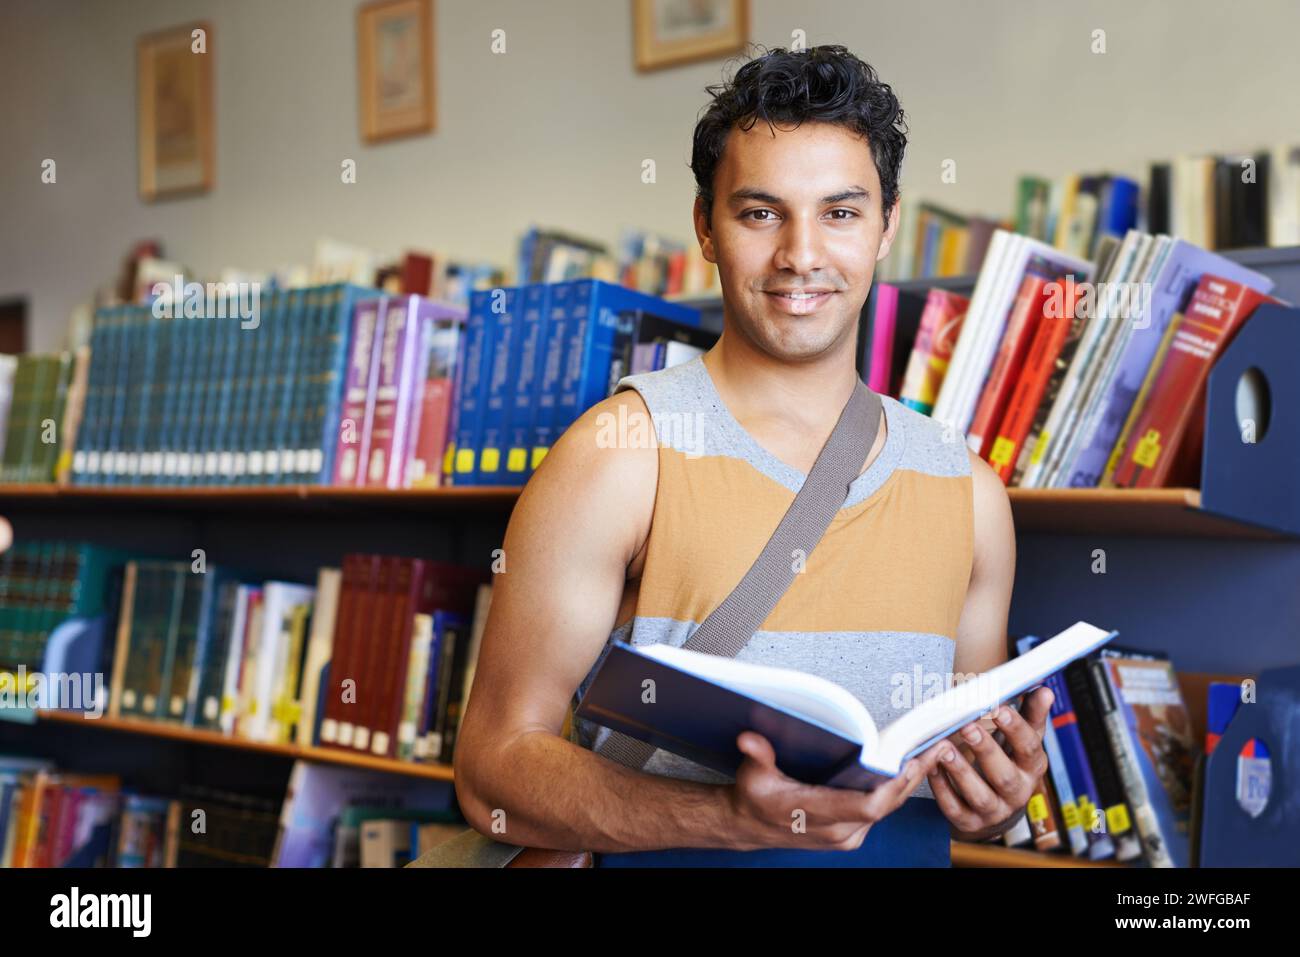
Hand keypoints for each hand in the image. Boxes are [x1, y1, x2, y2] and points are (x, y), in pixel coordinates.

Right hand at [726, 730, 945, 851]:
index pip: (866, 807)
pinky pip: (882, 812)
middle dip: (913, 777)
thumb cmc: (754, 798)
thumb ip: (756, 755)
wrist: (750, 825)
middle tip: (935, 747)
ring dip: (909, 783)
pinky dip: (897, 791)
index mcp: (815, 815)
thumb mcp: (752, 775)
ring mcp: (846, 835)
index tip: (909, 764)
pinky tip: (908, 768)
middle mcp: (837, 831)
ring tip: (930, 752)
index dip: (891, 788)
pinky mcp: (851, 834)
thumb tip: (749, 739)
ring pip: (888, 810)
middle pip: (887, 806)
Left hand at [928, 687, 1053, 840]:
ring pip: (979, 796)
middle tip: (967, 725)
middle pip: (1005, 776)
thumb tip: (1044, 690)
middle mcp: (1017, 793)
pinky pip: (954, 808)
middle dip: (986, 750)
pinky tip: (931, 766)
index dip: (1016, 729)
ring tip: (944, 747)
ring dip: (961, 771)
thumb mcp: (1022, 739)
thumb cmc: (1008, 760)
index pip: (1029, 749)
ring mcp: (993, 811)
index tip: (999, 708)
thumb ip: (1030, 714)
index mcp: (1032, 768)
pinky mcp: (969, 822)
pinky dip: (941, 788)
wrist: (997, 805)